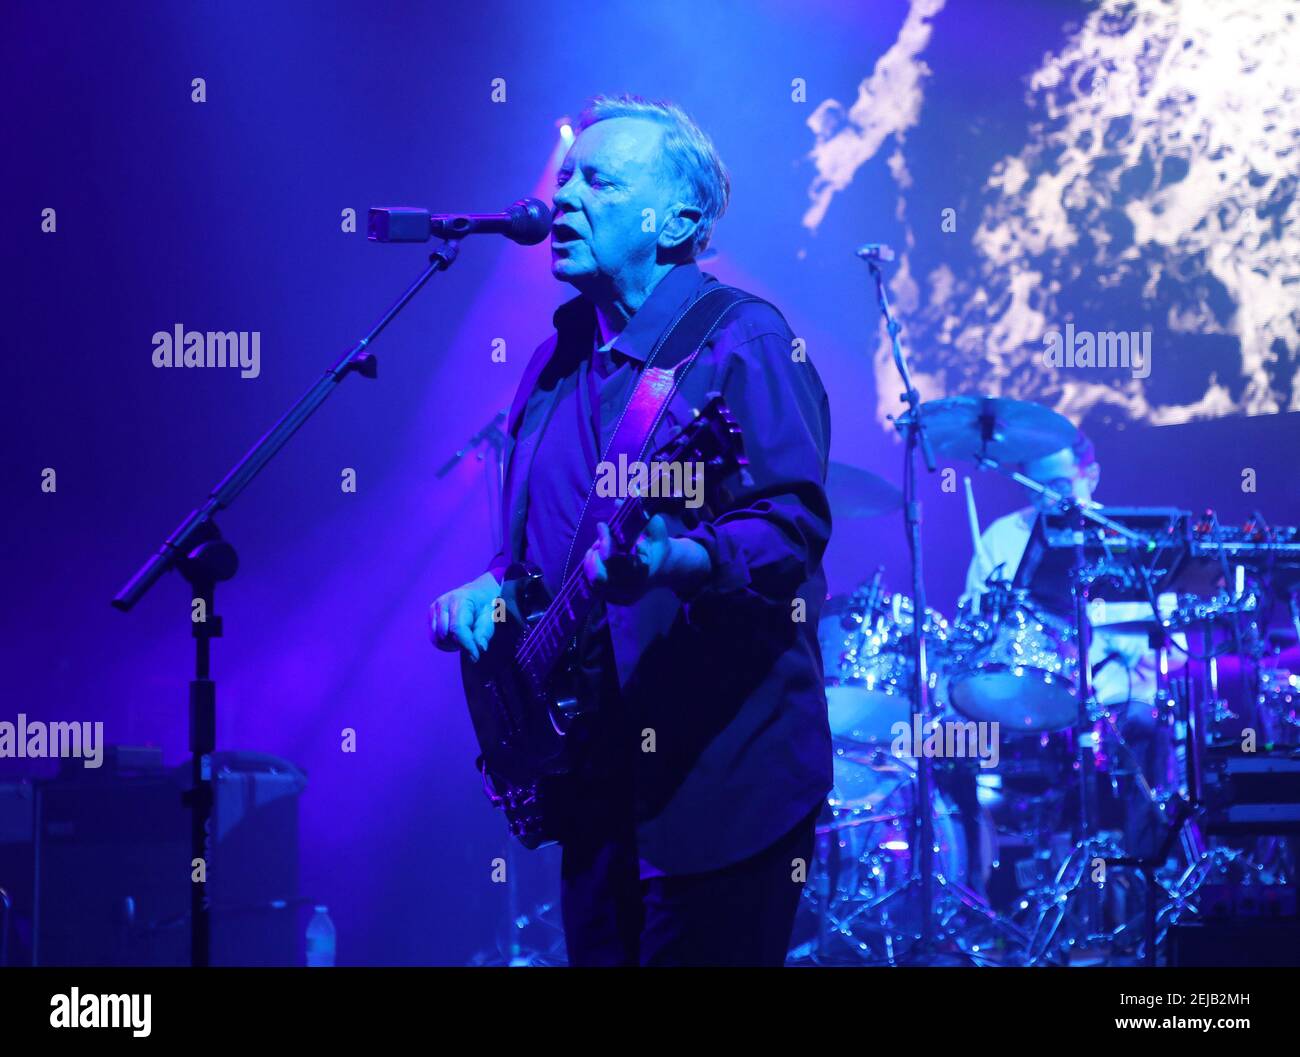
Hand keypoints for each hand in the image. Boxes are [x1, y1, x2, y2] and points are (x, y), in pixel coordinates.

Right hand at [429, 571, 501, 661]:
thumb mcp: (490, 617)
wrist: (476, 592)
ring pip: (438, 638)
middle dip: (460, 644)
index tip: (475, 657)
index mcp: (460, 600)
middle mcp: (443, 602)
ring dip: (451, 644)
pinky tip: (454, 637)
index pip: (458, 628)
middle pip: (446, 635)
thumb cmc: (484, 606)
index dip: (466, 645)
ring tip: (464, 638)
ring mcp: (435, 607)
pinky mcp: (431, 613)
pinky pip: (433, 636)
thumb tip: (480, 649)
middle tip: (472, 642)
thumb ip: (484, 632)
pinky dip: (444, 642)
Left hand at [582, 513, 709, 604]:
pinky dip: (594, 571)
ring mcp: (623, 597)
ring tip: (600, 549)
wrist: (667, 568)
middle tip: (598, 542)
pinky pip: (596, 587)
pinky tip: (602, 560)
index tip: (602, 525)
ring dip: (592, 562)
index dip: (604, 541)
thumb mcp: (655, 527)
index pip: (612, 560)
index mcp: (643, 571)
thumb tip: (616, 502)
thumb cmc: (659, 545)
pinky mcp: (616, 600)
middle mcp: (632, 588)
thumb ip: (639, 515)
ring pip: (594, 581)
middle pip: (598, 576)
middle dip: (594, 555)